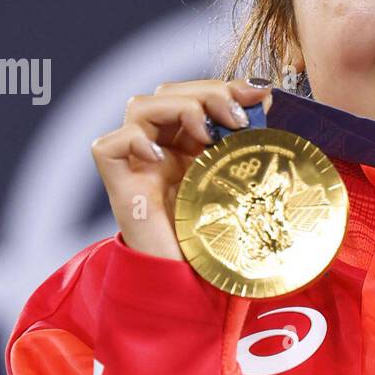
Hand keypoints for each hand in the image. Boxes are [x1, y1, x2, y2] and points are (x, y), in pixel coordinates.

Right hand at [91, 79, 272, 259]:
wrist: (194, 289)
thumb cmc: (218, 242)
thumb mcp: (242, 185)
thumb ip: (249, 145)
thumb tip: (266, 100)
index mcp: (191, 147)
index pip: (197, 95)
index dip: (226, 86)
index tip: (260, 93)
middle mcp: (162, 150)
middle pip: (170, 92)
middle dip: (209, 92)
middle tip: (239, 117)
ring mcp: (139, 165)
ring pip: (140, 106)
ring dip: (179, 107)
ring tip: (207, 134)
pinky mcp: (121, 185)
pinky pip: (108, 144)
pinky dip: (134, 140)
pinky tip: (162, 160)